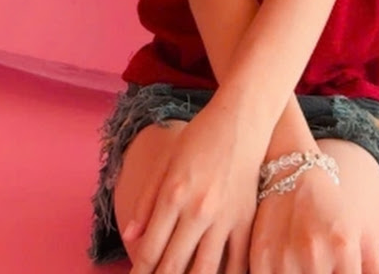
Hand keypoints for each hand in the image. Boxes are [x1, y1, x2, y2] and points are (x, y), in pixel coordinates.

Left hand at [125, 101, 262, 273]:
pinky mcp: (247, 218)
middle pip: (174, 266)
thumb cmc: (200, 136)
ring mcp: (226, 217)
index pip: (150, 249)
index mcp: (174, 194)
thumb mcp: (166, 161)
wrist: (242, 119)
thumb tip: (130, 236)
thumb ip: (146, 200)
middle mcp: (199, 210)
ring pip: (206, 271)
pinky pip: (239, 262)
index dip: (138, 273)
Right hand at [249, 167, 378, 273]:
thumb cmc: (332, 209)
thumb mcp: (363, 234)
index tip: (340, 273)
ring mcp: (284, 258)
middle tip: (324, 269)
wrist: (291, 173)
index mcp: (343, 246)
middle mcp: (314, 253)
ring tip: (309, 269)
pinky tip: (291, 270)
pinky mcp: (260, 259)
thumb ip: (377, 269)